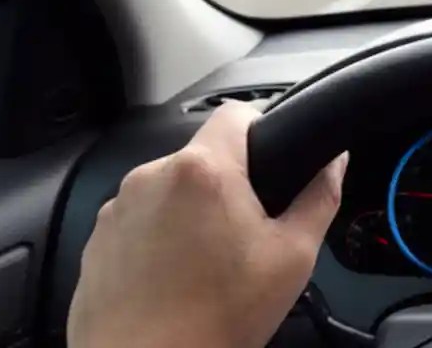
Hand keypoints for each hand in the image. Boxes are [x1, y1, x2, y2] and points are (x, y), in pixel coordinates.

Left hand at [68, 101, 348, 347]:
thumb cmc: (215, 319)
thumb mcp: (292, 257)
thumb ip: (320, 197)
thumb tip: (334, 163)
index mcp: (204, 171)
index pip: (236, 112)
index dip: (261, 128)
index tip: (271, 161)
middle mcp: (152, 177)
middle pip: (203, 157)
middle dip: (228, 184)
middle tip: (247, 232)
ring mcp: (118, 209)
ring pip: (171, 190)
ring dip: (191, 211)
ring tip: (209, 262)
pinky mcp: (97, 239)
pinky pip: (140, 221)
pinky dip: (159, 238)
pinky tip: (176, 277)